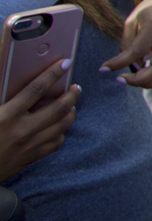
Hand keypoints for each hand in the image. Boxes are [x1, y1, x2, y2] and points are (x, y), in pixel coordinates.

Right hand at [0, 62, 80, 176]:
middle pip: (59, 108)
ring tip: (71, 105)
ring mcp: (29, 145)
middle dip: (72, 95)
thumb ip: (2, 98)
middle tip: (75, 88)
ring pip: (62, 125)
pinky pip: (56, 143)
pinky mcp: (31, 157)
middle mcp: (22, 130)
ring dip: (71, 112)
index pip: (36, 89)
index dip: (52, 73)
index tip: (65, 63)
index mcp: (6, 116)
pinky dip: (61, 132)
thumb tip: (18, 84)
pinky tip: (58, 126)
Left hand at [103, 0, 151, 88]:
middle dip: (138, 80)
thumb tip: (125, 63)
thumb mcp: (133, 18)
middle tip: (120, 79)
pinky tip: (142, 76)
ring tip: (131, 80)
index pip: (137, 51)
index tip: (104, 69)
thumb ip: (127, 41)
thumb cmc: (150, 10)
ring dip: (148, 83)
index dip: (119, 62)